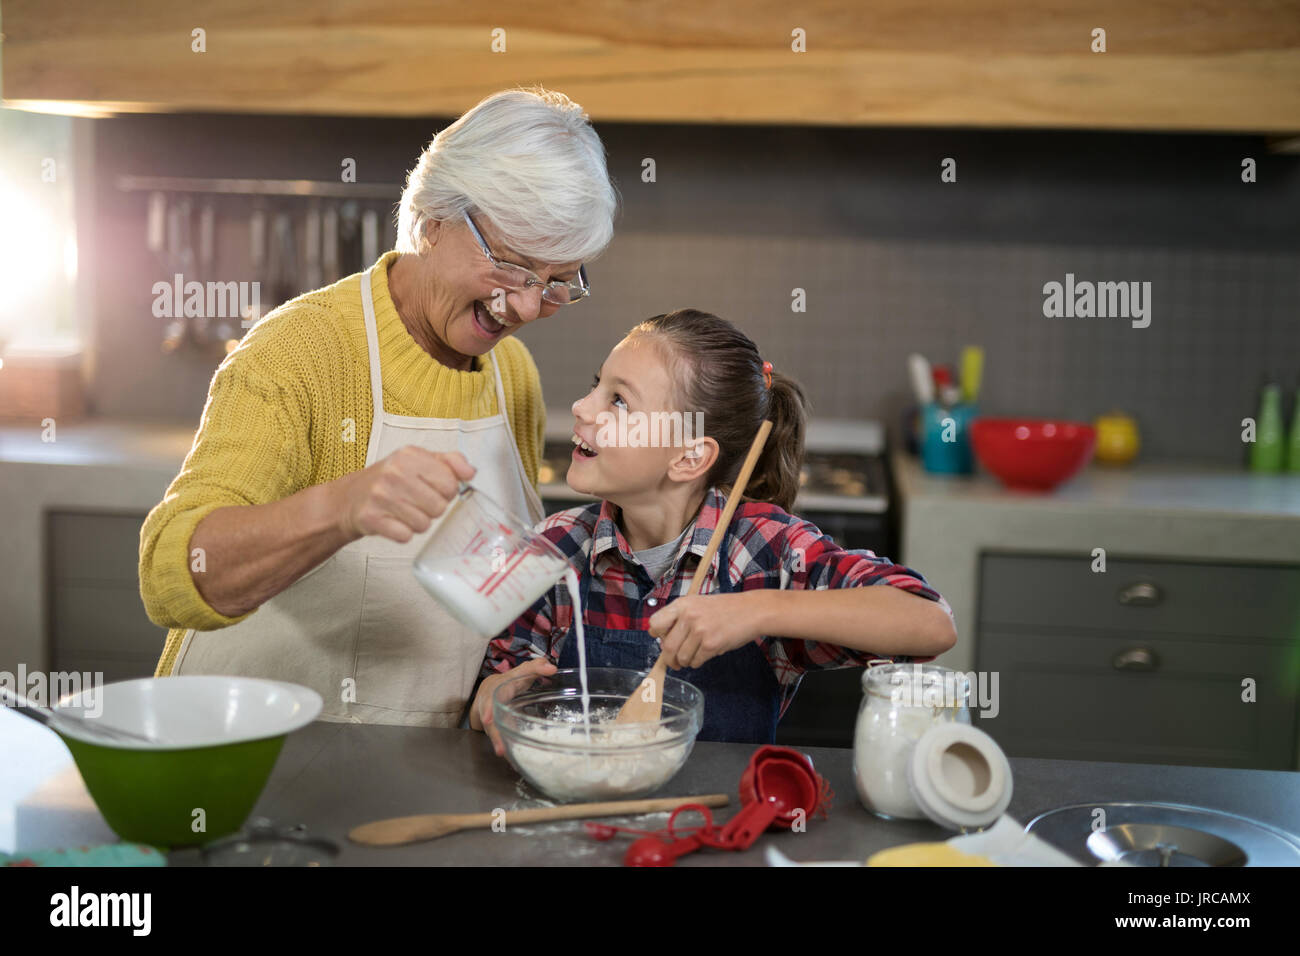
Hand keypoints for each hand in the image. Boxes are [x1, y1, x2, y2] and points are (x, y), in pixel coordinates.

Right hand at [333, 447, 474, 542]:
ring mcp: (381, 496)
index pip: (450, 482)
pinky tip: (394, 521)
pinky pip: (405, 536)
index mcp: (409, 455)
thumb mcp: (419, 461)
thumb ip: (450, 462)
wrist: (350, 498)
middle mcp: (394, 473)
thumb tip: (471, 472)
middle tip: (417, 502)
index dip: (446, 491)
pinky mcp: (371, 518)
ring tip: (404, 511)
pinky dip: (402, 533)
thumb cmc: (390, 480)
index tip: (433, 489)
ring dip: (418, 522)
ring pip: (424, 524)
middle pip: (439, 506)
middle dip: (432, 509)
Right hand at [470, 658, 557, 756]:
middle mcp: (491, 706)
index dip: (490, 709)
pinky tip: (512, 761)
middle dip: (494, 735)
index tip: (488, 719)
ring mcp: (492, 719)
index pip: (493, 698)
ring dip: (499, 745)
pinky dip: (504, 748)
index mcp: (497, 690)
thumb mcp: (522, 671)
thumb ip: (536, 666)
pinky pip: (499, 739)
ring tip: (505, 756)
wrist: (490, 688)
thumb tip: (552, 668)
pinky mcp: (496, 729)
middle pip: (489, 722)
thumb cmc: (510, 680)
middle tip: (500, 749)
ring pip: (493, 733)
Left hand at [647, 593, 768, 669]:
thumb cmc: (725, 609)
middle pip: (667, 646)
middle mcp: (689, 616)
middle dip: (669, 659)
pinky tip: (704, 655)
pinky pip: (696, 661)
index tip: (662, 639)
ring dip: (685, 662)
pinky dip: (697, 662)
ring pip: (681, 657)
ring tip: (692, 657)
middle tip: (673, 662)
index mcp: (682, 604)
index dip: (657, 635)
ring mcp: (700, 631)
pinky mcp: (711, 644)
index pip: (655, 623)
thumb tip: (664, 643)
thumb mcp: (698, 604)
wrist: (751, 611)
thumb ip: (680, 619)